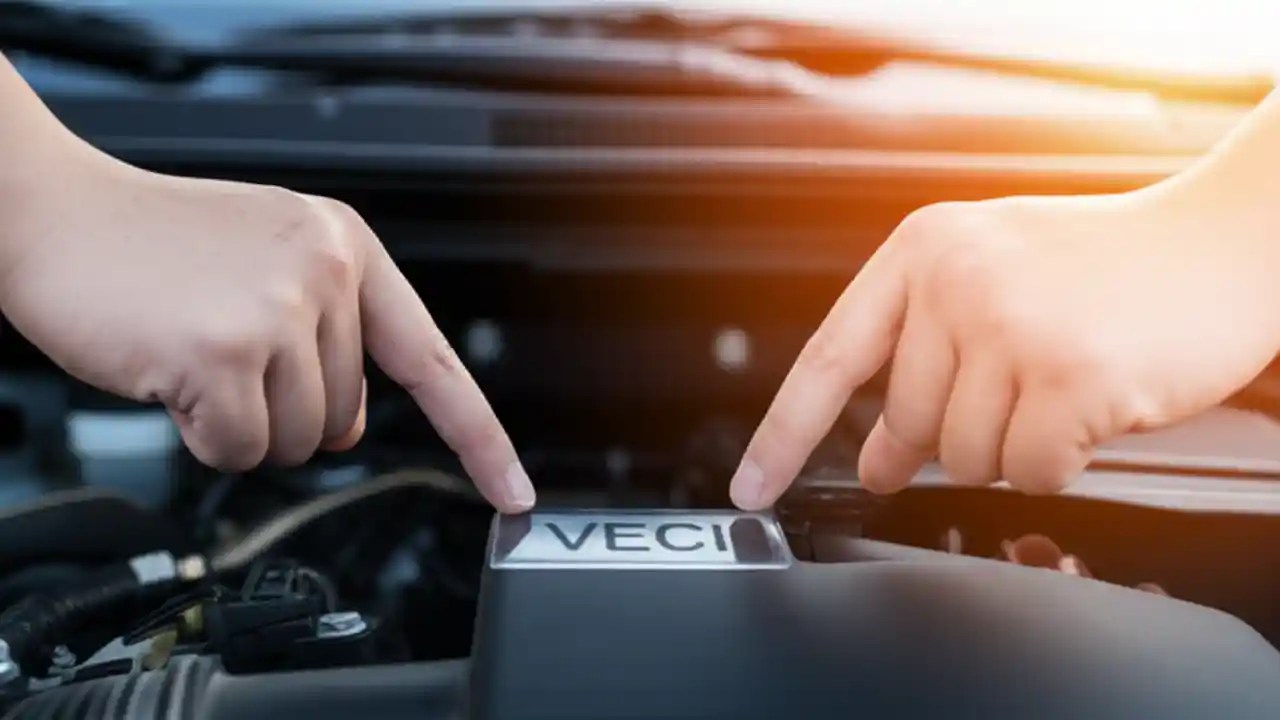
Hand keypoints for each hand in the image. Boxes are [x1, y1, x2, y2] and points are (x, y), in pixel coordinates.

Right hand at [0, 155, 534, 512]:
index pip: (432, 360)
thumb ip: (328, 333)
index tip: (511, 491)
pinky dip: (202, 436)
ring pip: (297, 442)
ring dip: (241, 423)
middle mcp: (324, 271)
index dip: (478, 435)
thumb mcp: (267, 263)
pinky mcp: (224, 352)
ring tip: (195, 355)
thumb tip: (349, 426)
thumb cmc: (150, 244)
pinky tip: (171, 376)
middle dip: (282, 409)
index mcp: (344, 246)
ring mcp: (277, 309)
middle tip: (224, 353)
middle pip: (345, 418)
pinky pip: (240, 452)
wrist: (50, 214)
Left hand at [729, 185, 1279, 508]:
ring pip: (966, 458)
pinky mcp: (1068, 378)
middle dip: (956, 434)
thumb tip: (871, 458)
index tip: (750, 488)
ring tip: (1061, 381)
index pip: (829, 357)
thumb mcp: (994, 284)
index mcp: (923, 250)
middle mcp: (955, 281)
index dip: (782, 433)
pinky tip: (1092, 407)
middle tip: (1017, 389)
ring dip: (1014, 444)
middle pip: (908, 426)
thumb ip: (923, 358)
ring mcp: (1010, 327)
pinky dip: (1062, 461)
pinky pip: (1032, 472)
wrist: (1227, 239)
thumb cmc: (1108, 266)